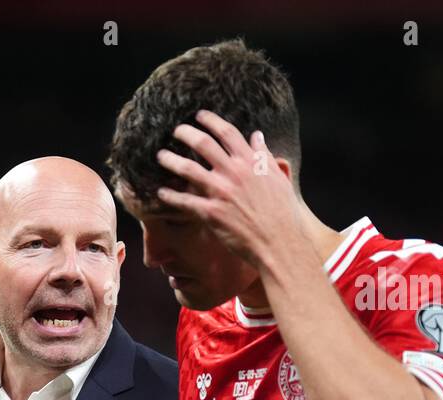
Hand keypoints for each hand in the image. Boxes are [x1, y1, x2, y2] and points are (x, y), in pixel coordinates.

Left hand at [155, 110, 309, 267]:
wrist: (280, 240)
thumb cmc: (282, 211)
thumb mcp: (277, 177)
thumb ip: (263, 155)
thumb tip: (257, 136)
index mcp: (251, 161)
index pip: (227, 132)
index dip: (210, 120)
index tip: (199, 115)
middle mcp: (234, 172)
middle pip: (203, 143)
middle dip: (185, 133)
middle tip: (176, 131)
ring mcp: (221, 191)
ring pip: (188, 168)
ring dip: (171, 160)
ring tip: (161, 156)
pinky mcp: (211, 213)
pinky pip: (184, 201)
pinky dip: (170, 195)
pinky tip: (161, 192)